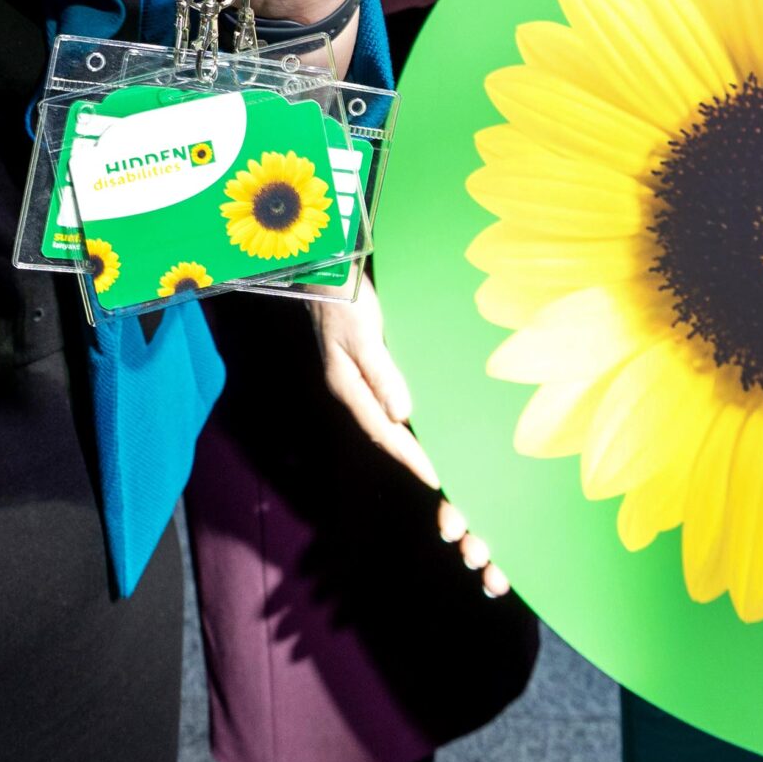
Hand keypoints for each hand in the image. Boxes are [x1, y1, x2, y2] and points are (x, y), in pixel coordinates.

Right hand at [314, 273, 508, 595]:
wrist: (319, 271)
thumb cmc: (340, 297)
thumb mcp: (361, 332)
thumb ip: (381, 371)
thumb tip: (402, 413)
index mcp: (347, 388)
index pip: (383, 433)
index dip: (409, 458)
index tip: (434, 480)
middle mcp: (352, 392)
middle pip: (386, 437)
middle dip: (412, 464)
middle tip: (443, 490)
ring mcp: (357, 384)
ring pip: (388, 425)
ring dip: (411, 448)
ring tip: (441, 468)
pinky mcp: (366, 372)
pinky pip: (389, 406)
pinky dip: (408, 424)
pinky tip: (424, 428)